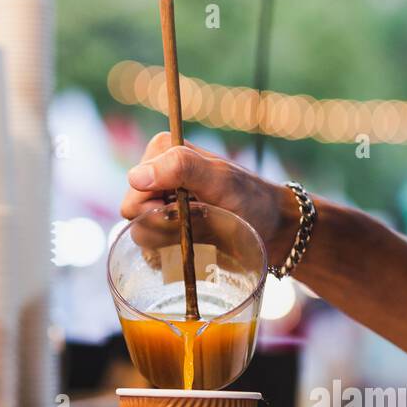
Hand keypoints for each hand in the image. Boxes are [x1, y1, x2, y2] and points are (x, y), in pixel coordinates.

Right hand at [121, 132, 299, 260]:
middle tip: (200, 222)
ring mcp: (160, 205)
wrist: (273, 227)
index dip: (157, 209)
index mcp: (161, 153)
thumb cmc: (252, 199)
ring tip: (202, 233)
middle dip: (165, 226)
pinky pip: (152, 251)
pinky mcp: (167, 229)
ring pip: (142, 236)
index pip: (133, 193)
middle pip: (134, 217)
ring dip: (172, 241)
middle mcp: (155, 177)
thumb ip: (181, 167)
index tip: (190, 209)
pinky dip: (172, 254)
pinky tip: (196, 246)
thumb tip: (135, 176)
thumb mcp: (220, 180)